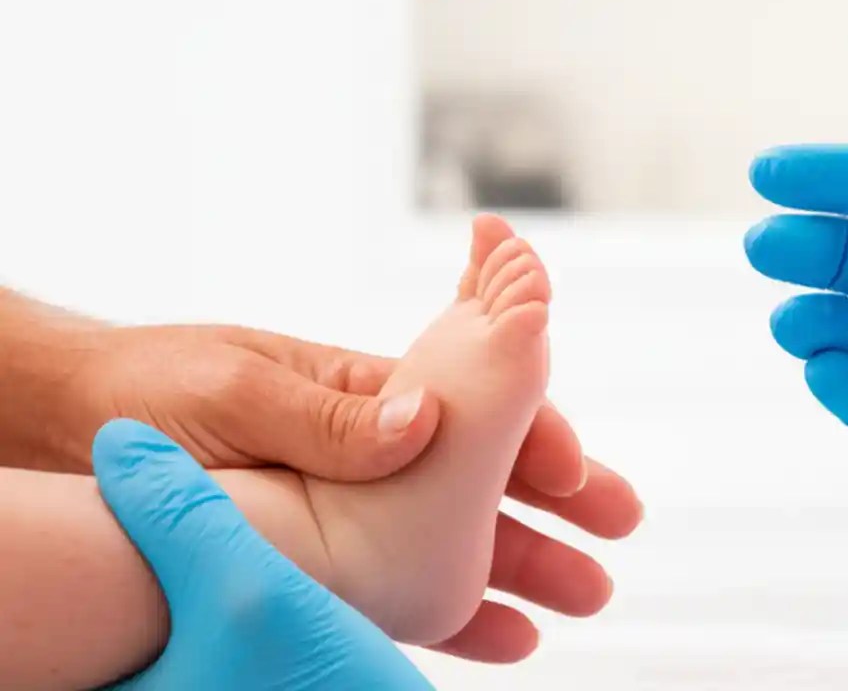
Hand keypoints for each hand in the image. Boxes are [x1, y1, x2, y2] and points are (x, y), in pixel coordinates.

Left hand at [72, 324, 643, 661]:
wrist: (58, 428)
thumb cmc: (141, 390)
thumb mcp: (233, 390)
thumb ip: (325, 417)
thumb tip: (418, 418)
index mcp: (361, 391)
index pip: (472, 411)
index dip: (533, 440)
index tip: (577, 474)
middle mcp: (367, 449)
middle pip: (482, 480)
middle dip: (554, 510)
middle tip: (613, 543)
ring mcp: (347, 507)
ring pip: (452, 540)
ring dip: (517, 568)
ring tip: (575, 599)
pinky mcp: (317, 557)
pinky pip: (398, 585)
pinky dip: (451, 609)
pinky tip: (497, 634)